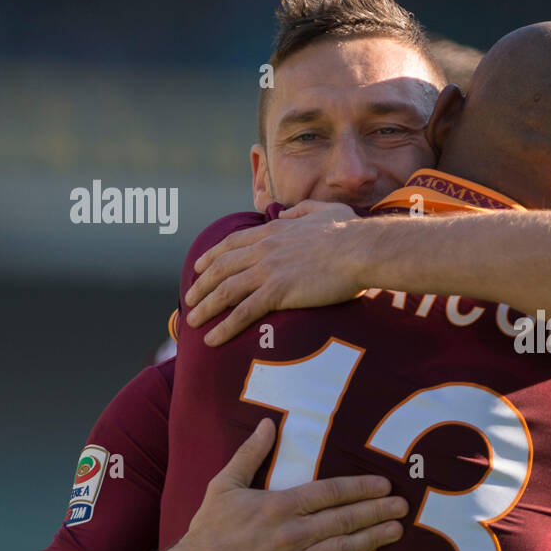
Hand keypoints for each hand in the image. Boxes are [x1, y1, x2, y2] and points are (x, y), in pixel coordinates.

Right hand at [180, 418, 407, 550]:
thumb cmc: (209, 531)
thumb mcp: (225, 485)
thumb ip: (250, 454)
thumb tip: (268, 424)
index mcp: (280, 506)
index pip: (331, 492)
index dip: (361, 487)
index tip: (383, 485)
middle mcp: (294, 533)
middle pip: (345, 519)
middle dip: (377, 510)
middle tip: (402, 506)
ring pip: (344, 548)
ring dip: (374, 538)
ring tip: (397, 530)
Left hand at [185, 200, 376, 344]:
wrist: (360, 249)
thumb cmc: (350, 231)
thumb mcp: (322, 211)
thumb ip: (300, 211)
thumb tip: (284, 215)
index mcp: (273, 232)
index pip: (232, 243)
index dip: (211, 256)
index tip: (199, 267)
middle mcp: (264, 250)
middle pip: (221, 268)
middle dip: (201, 285)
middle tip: (189, 299)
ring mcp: (268, 271)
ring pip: (225, 291)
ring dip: (205, 308)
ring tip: (192, 322)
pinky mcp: (278, 292)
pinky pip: (243, 313)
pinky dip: (225, 327)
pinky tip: (212, 339)